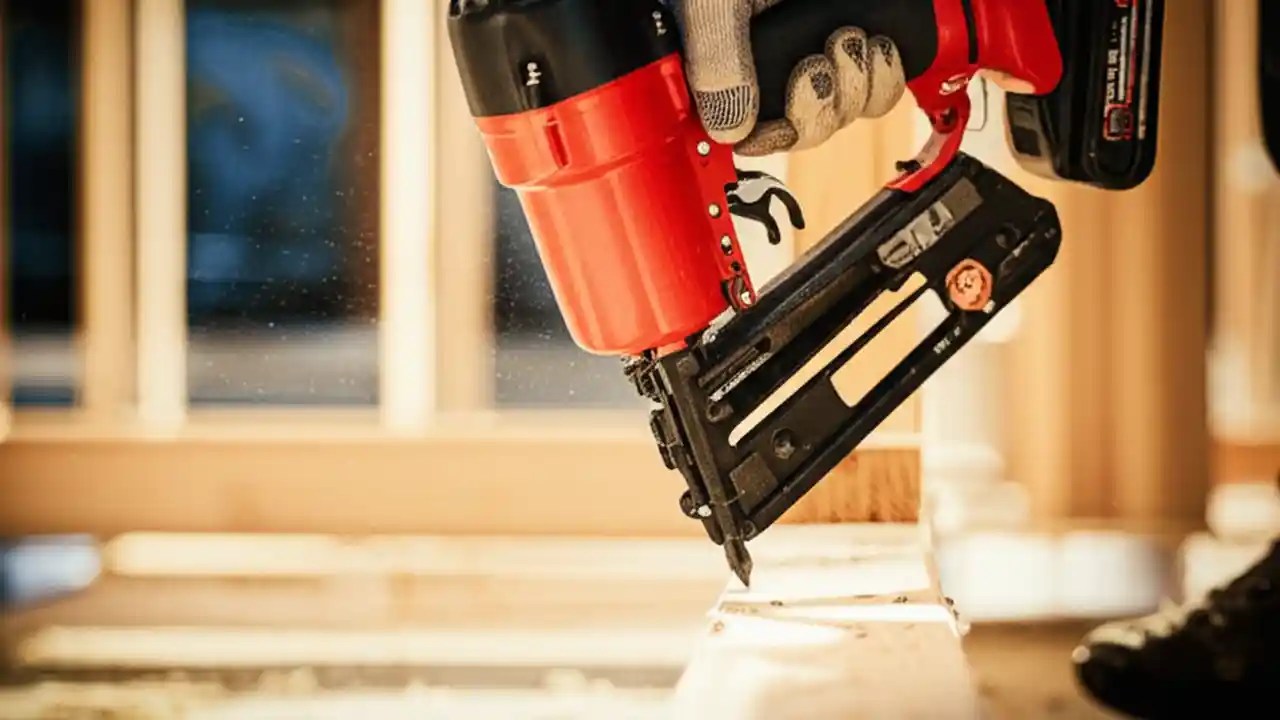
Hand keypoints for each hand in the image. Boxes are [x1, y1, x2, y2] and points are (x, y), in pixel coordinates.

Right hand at [676, 0, 906, 155]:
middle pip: (801, 126)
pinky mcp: (855, 24)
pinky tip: (874, 41)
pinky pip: (878, 77)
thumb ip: (715, 56)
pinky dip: (883, 70)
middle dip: (820, 110)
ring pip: (845, 108)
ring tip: (849, 42)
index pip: (742, 126)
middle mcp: (768, 49)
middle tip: (820, 67)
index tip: (781, 119)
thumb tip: (728, 123)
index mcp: (719, 49)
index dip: (767, 134)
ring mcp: (813, 37)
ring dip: (857, 90)